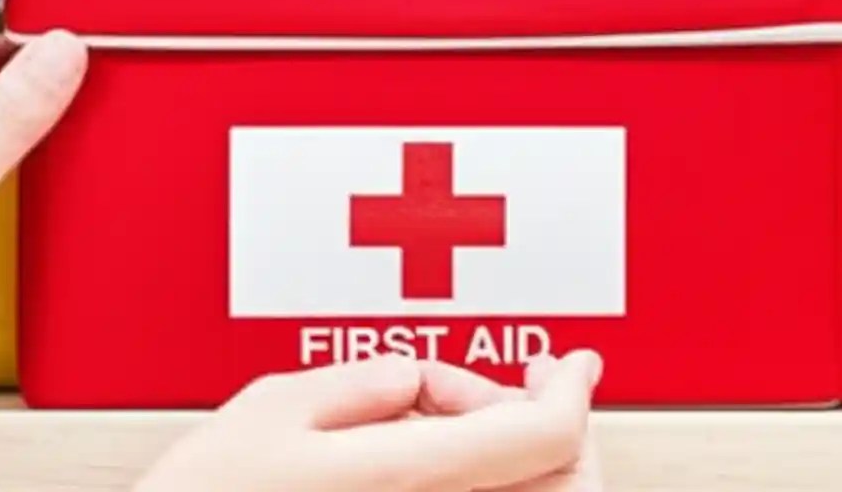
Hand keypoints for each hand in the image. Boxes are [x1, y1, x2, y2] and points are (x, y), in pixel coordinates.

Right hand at [135, 352, 602, 491]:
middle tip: (517, 383)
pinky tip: (444, 454)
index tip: (573, 363)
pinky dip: (486, 481)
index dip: (571, 391)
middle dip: (546, 421)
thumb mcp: (269, 413)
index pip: (542, 438)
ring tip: (461, 416)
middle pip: (556, 483)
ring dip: (518, 452)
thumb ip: (360, 385)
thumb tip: (414, 381)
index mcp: (404, 479)